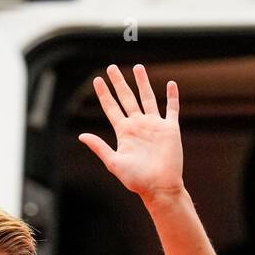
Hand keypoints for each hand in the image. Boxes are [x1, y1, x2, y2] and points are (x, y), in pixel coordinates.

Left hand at [78, 64, 182, 201]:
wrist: (159, 187)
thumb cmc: (136, 179)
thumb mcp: (113, 162)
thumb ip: (99, 147)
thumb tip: (82, 135)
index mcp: (124, 132)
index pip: (112, 108)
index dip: (104, 94)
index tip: (98, 80)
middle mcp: (138, 125)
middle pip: (127, 98)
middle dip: (119, 83)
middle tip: (112, 67)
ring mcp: (154, 125)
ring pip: (147, 98)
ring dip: (142, 83)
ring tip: (138, 68)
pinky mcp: (170, 129)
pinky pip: (172, 109)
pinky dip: (172, 96)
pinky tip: (171, 84)